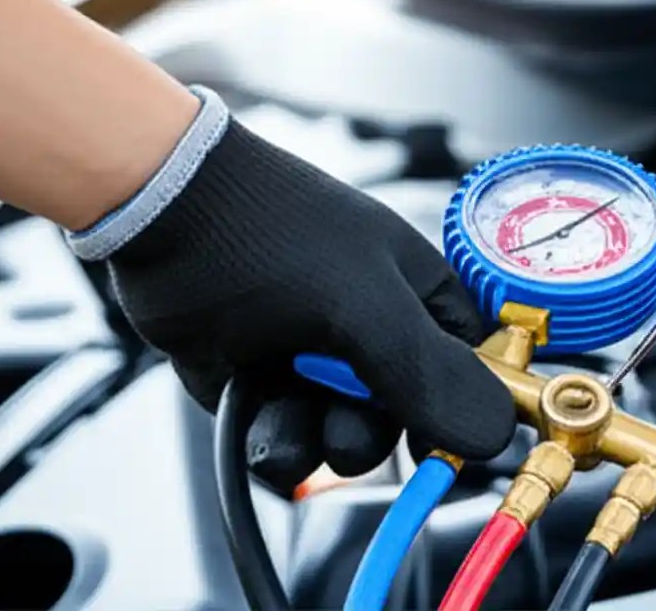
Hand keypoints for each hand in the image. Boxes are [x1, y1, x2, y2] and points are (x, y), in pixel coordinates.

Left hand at [104, 116, 514, 490]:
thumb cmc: (270, 232)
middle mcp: (371, 330)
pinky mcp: (258, 381)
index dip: (460, 414)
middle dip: (367, 434)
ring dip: (310, 440)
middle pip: (399, 420)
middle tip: (344, 424)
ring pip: (336, 439)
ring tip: (281, 409)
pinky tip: (253, 413)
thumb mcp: (366, 306)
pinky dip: (269, 440)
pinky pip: (283, 439)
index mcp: (417, 297)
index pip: (469, 372)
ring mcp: (312, 357)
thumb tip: (495, 434)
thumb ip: (428, 375)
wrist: (161, 208)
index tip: (439, 447)